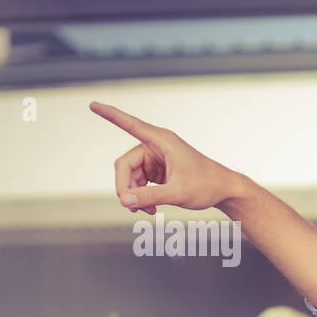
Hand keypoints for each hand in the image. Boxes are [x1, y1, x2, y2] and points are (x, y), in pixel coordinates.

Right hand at [89, 101, 242, 214]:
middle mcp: (156, 145)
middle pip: (124, 165)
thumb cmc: (207, 186)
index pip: (130, 124)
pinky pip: (138, 182)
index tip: (92, 104)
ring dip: (133, 195)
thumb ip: (151, 197)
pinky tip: (149, 209)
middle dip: (125, 187)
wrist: (225, 190)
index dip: (110, 115)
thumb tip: (125, 201)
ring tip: (145, 212)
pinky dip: (140, 196)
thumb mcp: (178, 193)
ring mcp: (155, 158)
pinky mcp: (157, 169)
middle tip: (130, 208)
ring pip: (129, 176)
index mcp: (162, 141)